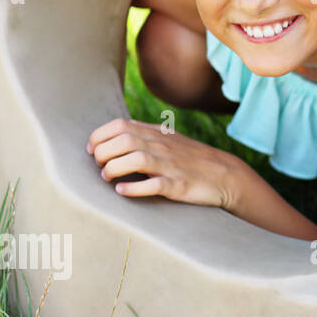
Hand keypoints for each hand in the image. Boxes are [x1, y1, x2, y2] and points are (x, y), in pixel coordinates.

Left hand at [87, 117, 240, 208]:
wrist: (224, 174)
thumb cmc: (191, 158)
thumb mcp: (169, 139)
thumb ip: (144, 134)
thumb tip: (114, 135)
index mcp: (157, 134)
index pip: (120, 125)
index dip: (99, 136)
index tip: (92, 150)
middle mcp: (162, 146)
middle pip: (123, 141)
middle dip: (103, 154)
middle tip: (100, 166)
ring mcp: (170, 165)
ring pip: (135, 160)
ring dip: (114, 169)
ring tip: (109, 178)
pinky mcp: (178, 185)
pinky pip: (153, 185)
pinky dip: (133, 188)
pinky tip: (122, 191)